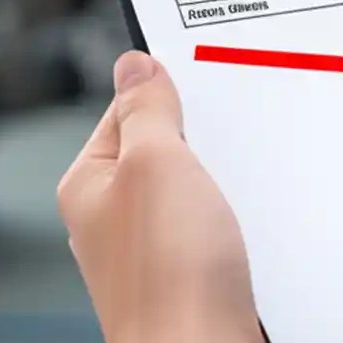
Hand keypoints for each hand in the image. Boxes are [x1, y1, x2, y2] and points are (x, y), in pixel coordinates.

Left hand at [58, 52, 264, 342]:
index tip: (203, 78)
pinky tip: (252, 224)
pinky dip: (237, 220)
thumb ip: (145, 108)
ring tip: (241, 187)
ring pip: (194, 191)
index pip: (124, 111)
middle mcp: (114, 219)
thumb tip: (134, 65)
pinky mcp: (189, 277)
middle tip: (231, 134)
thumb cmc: (169, 277)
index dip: (167, 90)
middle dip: (202, 140)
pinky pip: (214, 229)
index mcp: (89, 185)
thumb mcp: (155, 163)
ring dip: (224, 184)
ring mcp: (152, 251)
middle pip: (163, 150)